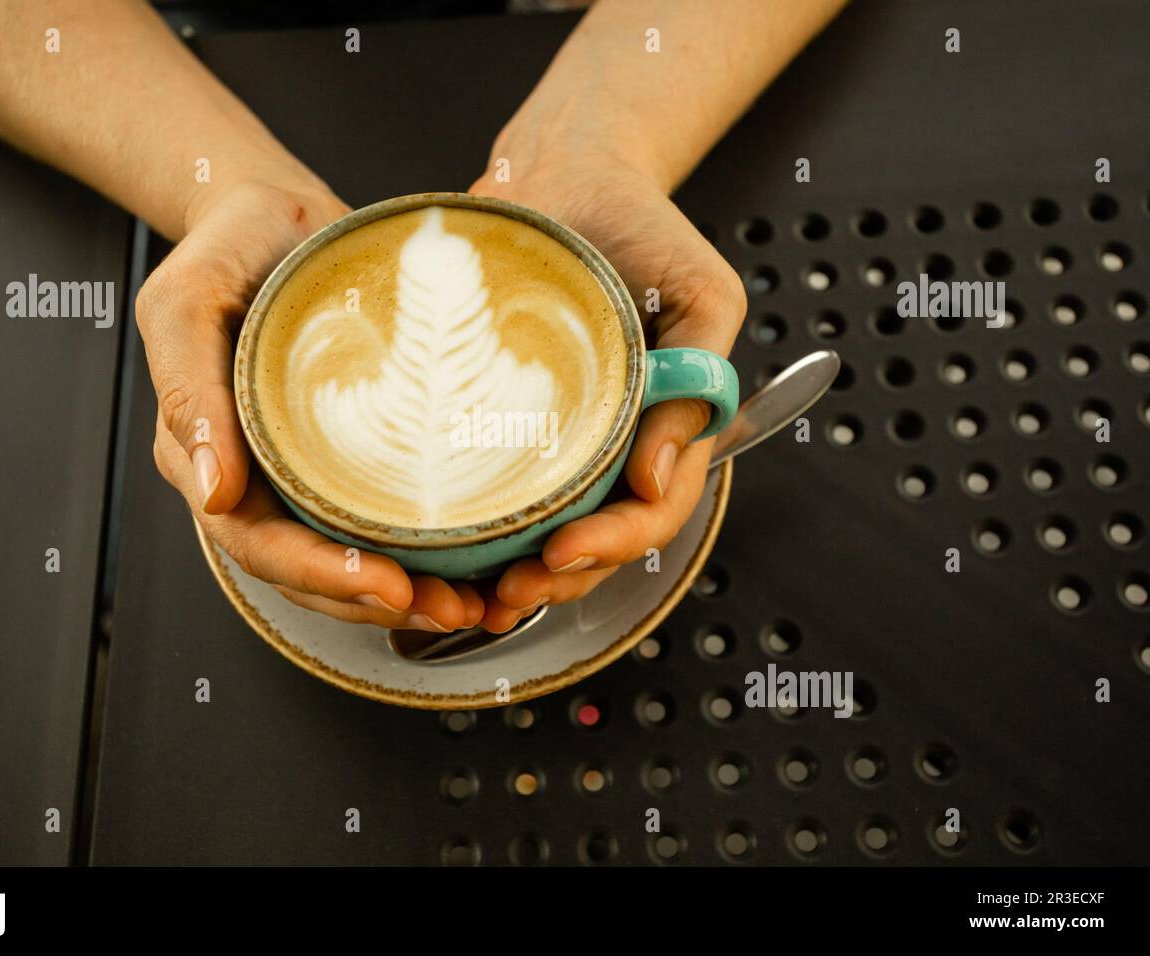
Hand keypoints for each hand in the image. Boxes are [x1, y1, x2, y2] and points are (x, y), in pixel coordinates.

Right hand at [138, 180, 483, 631]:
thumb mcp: (186, 302)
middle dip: (377, 601)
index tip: (388, 584)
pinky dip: (422, 550)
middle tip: (451, 608)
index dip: (322, 575)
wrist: (277, 213)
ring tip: (473, 602)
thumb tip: (213, 494)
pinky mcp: (346, 454)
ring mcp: (301, 470)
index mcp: (207, 454)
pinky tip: (473, 560)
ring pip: (347, 558)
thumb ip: (188, 390)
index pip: (257, 543)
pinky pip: (379, 517)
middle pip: (309, 571)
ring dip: (405, 593)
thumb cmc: (227, 247)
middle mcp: (254, 476)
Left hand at [468, 157, 746, 630]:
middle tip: (511, 592)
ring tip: (476, 597)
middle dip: (559, 579)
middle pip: (598, 541)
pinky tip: (447, 556)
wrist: (565, 172)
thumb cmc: (640, 225)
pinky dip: (477, 536)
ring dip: (517, 577)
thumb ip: (698, 379)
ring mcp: (558, 438)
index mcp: (665, 422)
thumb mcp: (702, 294)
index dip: (617, 543)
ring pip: (545, 534)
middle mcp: (612, 442)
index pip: (656, 510)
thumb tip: (661, 475)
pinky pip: (495, 493)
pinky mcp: (503, 422)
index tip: (567, 548)